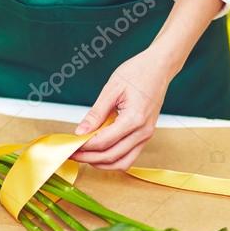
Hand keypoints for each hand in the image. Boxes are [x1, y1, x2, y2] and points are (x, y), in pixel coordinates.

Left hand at [72, 49, 172, 169]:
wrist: (159, 67)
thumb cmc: (138, 72)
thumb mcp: (111, 89)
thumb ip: (96, 114)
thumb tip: (80, 132)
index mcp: (134, 119)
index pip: (103, 142)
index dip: (84, 147)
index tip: (70, 145)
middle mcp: (143, 132)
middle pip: (111, 156)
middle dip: (89, 158)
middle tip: (72, 153)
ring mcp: (146, 135)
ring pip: (122, 162)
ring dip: (102, 163)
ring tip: (84, 155)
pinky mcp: (146, 135)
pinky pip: (129, 156)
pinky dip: (113, 159)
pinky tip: (99, 151)